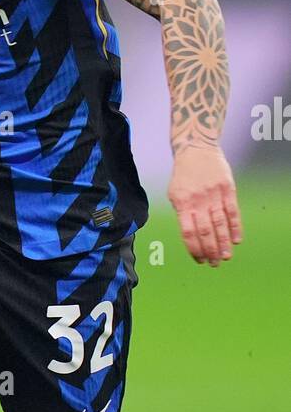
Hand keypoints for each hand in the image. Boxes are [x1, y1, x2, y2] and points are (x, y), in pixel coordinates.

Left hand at [167, 144, 242, 265]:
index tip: (200, 260)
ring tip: (225, 257)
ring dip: (223, 243)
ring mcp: (214, 194)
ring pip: (220, 224)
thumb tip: (192, 238)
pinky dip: (235, 227)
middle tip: (214, 263)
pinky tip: (236, 240)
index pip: (188, 233)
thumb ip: (183, 214)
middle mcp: (198, 200)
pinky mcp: (227, 188)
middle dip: (210, 251)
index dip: (194, 249)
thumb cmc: (184, 175)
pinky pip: (232, 212)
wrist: (196, 148)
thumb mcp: (175, 193)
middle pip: (205, 232)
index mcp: (182, 203)